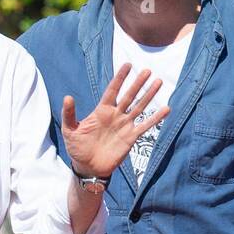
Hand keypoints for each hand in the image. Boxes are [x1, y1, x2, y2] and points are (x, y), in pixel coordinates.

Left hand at [61, 62, 168, 179]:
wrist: (88, 167)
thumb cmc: (77, 148)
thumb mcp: (69, 130)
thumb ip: (69, 114)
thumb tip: (67, 97)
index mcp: (101, 111)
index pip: (112, 90)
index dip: (120, 78)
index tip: (128, 65)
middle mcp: (115, 115)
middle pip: (129, 96)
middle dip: (138, 83)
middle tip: (147, 71)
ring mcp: (124, 125)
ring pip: (139, 107)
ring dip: (149, 95)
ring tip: (158, 82)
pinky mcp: (131, 137)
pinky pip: (145, 126)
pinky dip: (156, 118)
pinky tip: (166, 109)